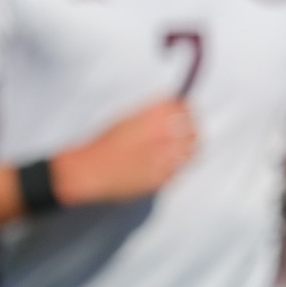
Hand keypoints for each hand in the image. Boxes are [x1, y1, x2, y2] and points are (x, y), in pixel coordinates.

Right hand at [49, 98, 195, 205]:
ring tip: (173, 149)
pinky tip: (161, 163)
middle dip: (191, 130)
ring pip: (191, 152)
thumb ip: (155, 115)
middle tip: (184, 132)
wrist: (92, 170)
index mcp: (156, 115)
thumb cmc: (105, 143)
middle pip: (194, 131)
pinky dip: (175, 165)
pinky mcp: (164, 178)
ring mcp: (168, 158)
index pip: (185, 109)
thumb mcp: (130, 118)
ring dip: (186, 148)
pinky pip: (179, 169)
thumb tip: (173, 113)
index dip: (186, 111)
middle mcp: (167, 134)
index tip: (185, 113)